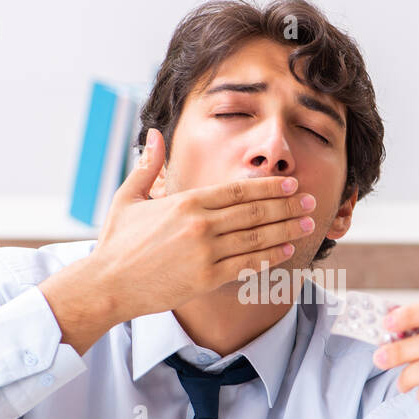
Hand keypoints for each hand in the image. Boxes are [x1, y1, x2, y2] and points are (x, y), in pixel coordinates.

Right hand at [86, 130, 316, 322]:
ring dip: (286, 231)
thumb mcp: (129, 198)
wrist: (107, 284)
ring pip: (256, 239)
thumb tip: (156, 134)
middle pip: (254, 212)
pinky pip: (245, 266)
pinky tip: (286, 252)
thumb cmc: (117, 243)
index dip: (269, 186)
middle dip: (287, 206)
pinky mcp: (206, 279)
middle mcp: (200, 226)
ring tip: (307, 224)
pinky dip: (268, 258)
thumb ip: (149, 166)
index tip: (291, 183)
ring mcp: (205, 254)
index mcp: (186, 202)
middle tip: (310, 201)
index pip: (238, 190)